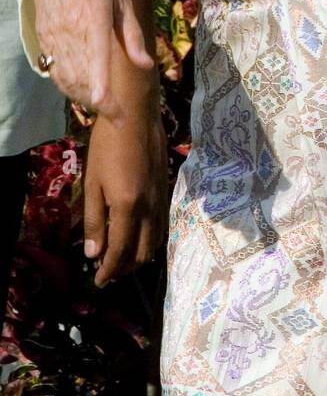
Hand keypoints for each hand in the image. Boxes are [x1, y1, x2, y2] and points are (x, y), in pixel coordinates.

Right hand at [30, 0, 153, 121]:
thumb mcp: (123, 0)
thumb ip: (133, 36)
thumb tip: (146, 65)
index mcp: (94, 16)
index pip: (97, 55)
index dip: (100, 81)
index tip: (105, 102)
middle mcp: (71, 29)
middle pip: (81, 75)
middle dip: (100, 102)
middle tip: (120, 116)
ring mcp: (54, 35)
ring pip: (66, 77)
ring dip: (84, 97)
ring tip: (105, 108)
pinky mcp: (43, 38)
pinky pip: (54, 70)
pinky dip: (68, 86)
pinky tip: (82, 91)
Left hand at [84, 51, 166, 286]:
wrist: (136, 114)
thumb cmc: (107, 145)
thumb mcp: (92, 183)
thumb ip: (93, 220)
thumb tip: (92, 253)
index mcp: (127, 207)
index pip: (119, 251)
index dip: (108, 271)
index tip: (98, 281)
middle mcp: (149, 207)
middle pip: (142, 252)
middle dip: (125, 267)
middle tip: (108, 271)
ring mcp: (161, 198)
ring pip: (156, 240)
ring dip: (139, 255)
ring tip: (122, 257)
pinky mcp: (167, 188)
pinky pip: (162, 224)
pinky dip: (150, 238)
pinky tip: (139, 234)